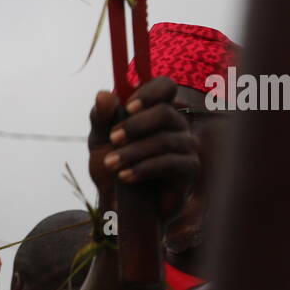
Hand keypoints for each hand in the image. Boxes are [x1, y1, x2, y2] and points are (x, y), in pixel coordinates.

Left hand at [87, 77, 197, 222]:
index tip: (127, 108)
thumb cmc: (112, 167)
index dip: (149, 93)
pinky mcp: (190, 169)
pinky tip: (126, 177)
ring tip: (111, 164)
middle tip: (113, 139)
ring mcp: (186, 146)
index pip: (166, 86)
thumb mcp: (99, 141)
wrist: (118, 204)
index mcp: (156, 109)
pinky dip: (145, 168)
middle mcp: (176, 124)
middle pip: (165, 112)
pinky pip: (171, 163)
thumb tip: (103, 94)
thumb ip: (101, 118)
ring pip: (165, 140)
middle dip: (135, 126)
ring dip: (134, 152)